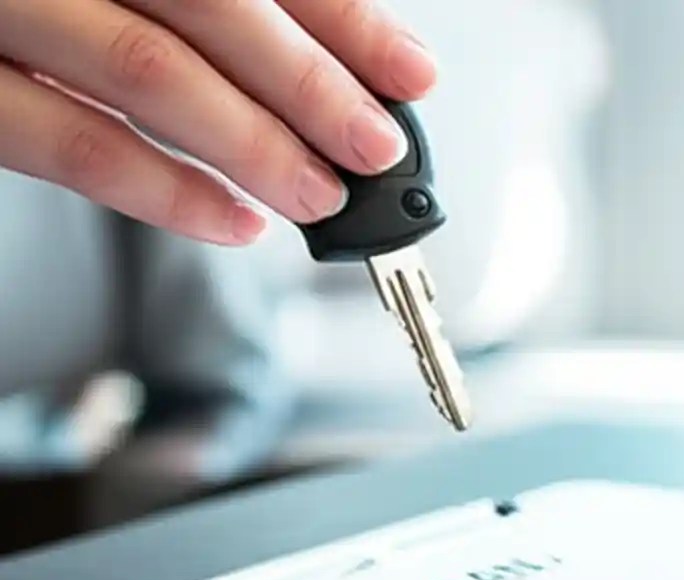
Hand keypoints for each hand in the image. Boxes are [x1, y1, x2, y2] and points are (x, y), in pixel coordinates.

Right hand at [0, 0, 435, 244]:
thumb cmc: (46, 0)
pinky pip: (62, 140)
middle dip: (310, 85)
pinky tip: (228, 220)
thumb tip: (330, 51)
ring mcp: (1, 9)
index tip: (410, 70)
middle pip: (211, 6)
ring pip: (146, 71)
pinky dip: (158, 188)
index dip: (343, 16)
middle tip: (375, 146)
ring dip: (251, 144)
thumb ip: (209, 0)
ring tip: (317, 194)